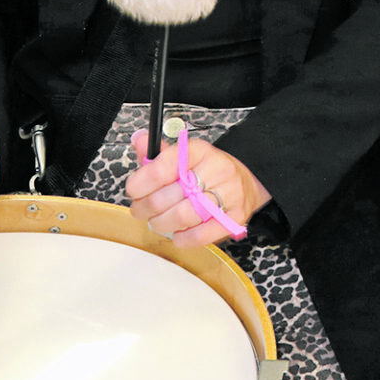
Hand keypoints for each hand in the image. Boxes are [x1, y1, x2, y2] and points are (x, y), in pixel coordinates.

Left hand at [126, 130, 269, 246]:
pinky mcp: (234, 218)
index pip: (162, 168)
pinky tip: (178, 233)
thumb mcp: (184, 156)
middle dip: (146, 207)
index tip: (134, 190)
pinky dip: (183, 238)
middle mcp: (217, 170)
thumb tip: (139, 141)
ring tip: (157, 221)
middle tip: (141, 210)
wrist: (246, 182)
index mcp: (200, 151)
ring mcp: (229, 194)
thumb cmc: (209, 171)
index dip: (140, 183)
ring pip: (183, 216)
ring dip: (162, 223)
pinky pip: (201, 235)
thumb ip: (159, 154)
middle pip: (168, 195)